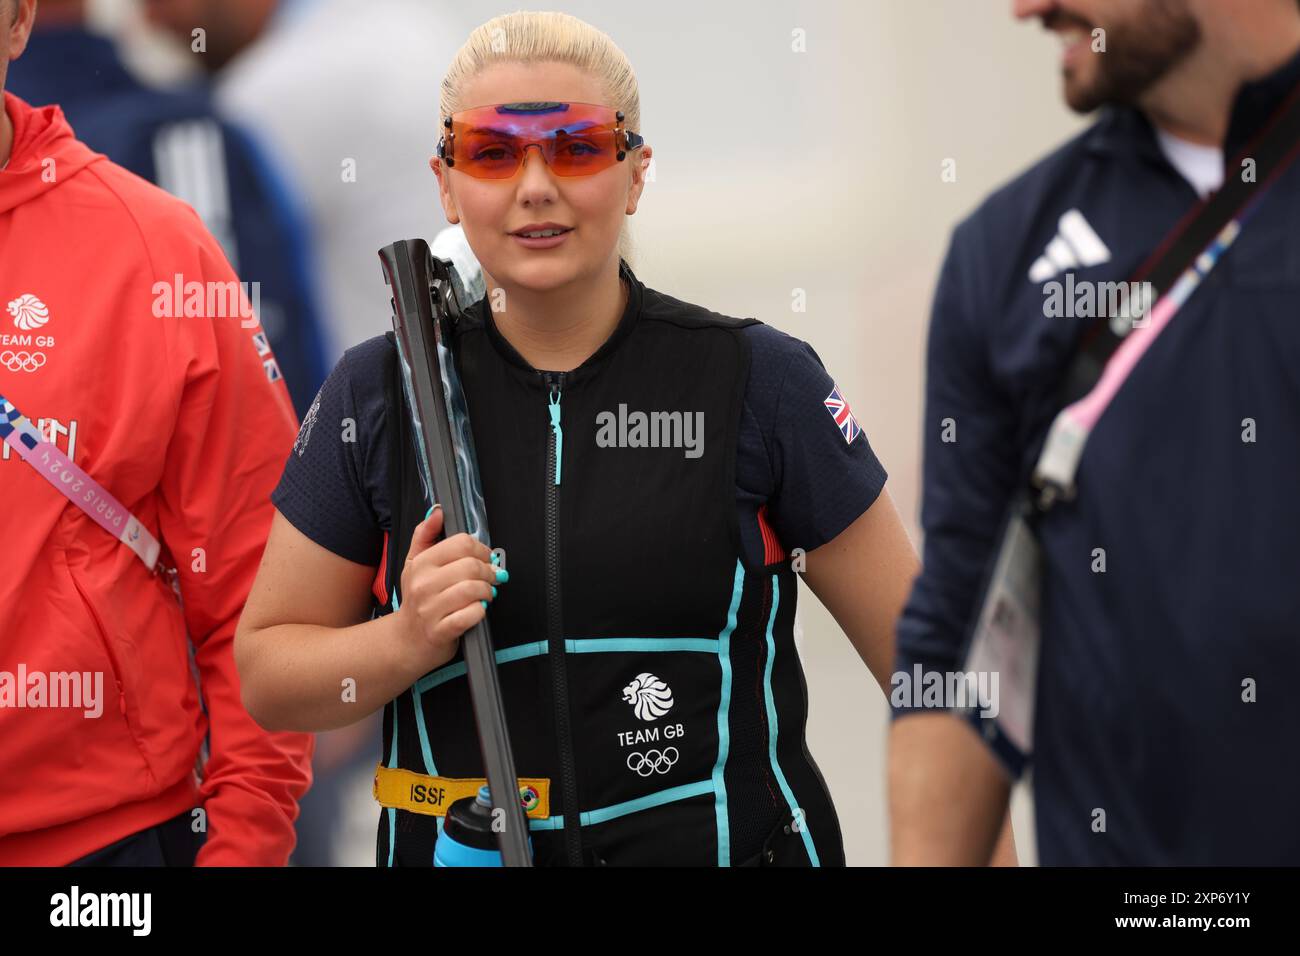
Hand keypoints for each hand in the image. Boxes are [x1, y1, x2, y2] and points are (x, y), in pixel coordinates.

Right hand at [394, 505, 499, 674]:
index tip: (485, 558)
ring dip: (487, 592)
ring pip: (473, 589)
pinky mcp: (440, 631)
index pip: (462, 543)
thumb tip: (437, 511)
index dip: (481, 550)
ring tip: (485, 595)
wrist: (406, 641)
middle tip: (491, 578)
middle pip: (471, 566)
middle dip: (489, 572)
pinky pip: (472, 615)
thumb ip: (426, 535)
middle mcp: (423, 584)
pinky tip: (476, 611)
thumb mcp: (415, 564)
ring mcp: (430, 609)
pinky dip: (480, 612)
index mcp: (421, 563)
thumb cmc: (417, 600)